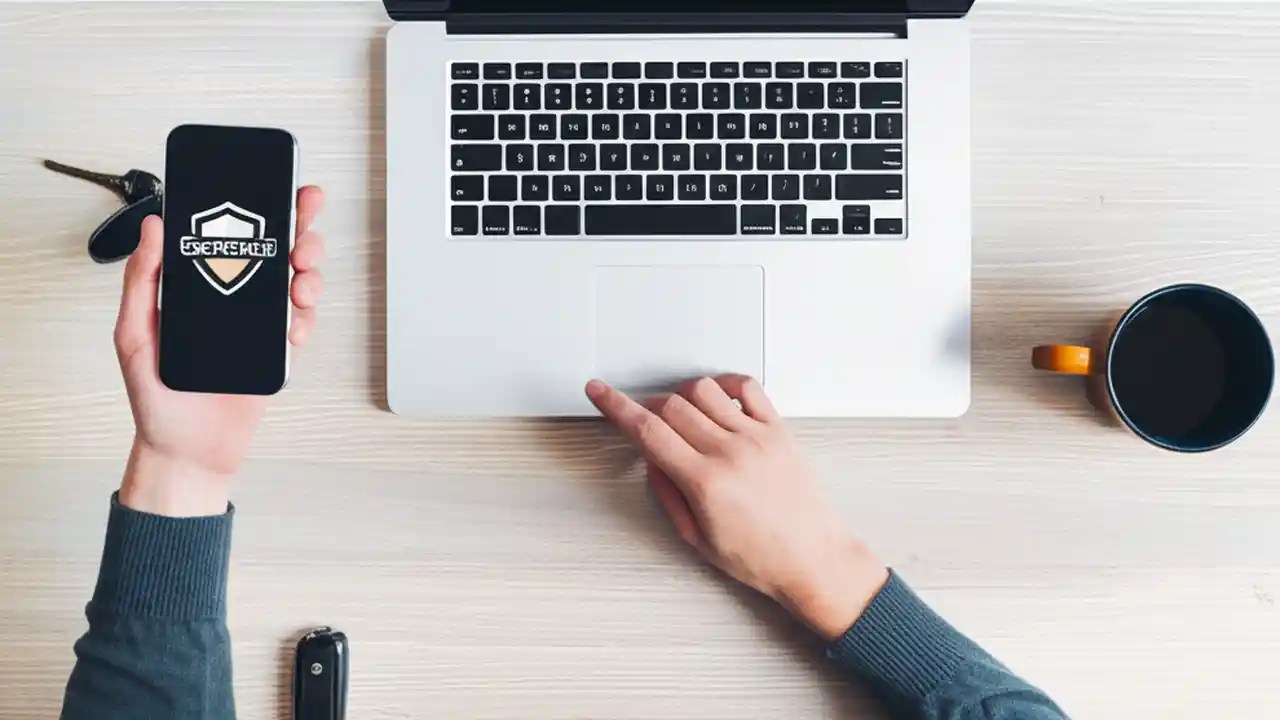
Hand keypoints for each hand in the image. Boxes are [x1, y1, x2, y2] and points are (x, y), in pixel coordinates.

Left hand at [115, 186, 325, 515]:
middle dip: (300, 232)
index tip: (280, 189)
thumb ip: (143, 280)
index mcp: (204, 287)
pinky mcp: (278, 354)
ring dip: (309, 273)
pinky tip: (295, 323)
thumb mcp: (134, 332)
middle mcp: (236, 301)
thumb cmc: (156, 396)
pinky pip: (302, 326)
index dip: (262, 210)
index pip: (236, 237)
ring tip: (301, 276)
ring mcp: (260, 327)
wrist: (184, 451)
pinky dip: (306, 319)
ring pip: (298, 285)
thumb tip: (153, 227)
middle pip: (278, 253)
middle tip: (302, 228)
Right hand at [586, 376, 888, 639]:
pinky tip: (718, 399)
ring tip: (683, 415)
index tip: (599, 392)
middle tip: (647, 421)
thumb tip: (651, 459)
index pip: (647, 430)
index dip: (615, 406)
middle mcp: (730, 453)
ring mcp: (757, 437)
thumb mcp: (698, 538)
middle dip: (649, 408)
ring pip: (704, 390)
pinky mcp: (779, 430)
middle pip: (671, 406)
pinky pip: (747, 387)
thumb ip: (668, 493)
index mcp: (705, 482)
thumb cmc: (762, 558)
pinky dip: (724, 384)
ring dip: (683, 395)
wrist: (814, 561)